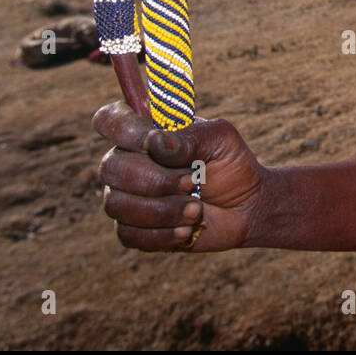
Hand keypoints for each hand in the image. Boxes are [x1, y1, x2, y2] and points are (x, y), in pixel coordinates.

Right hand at [93, 100, 266, 252]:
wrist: (245, 208)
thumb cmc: (230, 165)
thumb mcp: (220, 140)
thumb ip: (189, 137)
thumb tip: (154, 144)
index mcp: (145, 133)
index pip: (110, 120)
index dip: (124, 130)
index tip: (152, 143)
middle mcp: (128, 162)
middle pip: (110, 167)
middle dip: (156, 179)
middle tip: (192, 183)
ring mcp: (126, 197)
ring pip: (116, 204)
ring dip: (162, 210)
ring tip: (196, 210)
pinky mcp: (132, 229)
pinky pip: (128, 234)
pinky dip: (161, 234)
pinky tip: (185, 229)